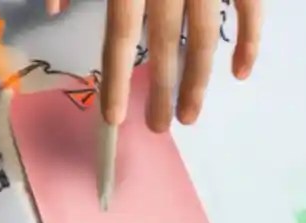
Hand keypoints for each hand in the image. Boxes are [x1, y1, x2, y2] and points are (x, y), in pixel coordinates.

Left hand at [71, 0, 261, 130]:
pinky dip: (250, 40)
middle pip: (164, 45)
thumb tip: (54, 11)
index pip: (120, 36)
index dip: (117, 79)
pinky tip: (240, 73)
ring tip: (189, 116)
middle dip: (161, 91)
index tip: (115, 119)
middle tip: (158, 128)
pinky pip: (251, 7)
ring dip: (198, 80)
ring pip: (204, 36)